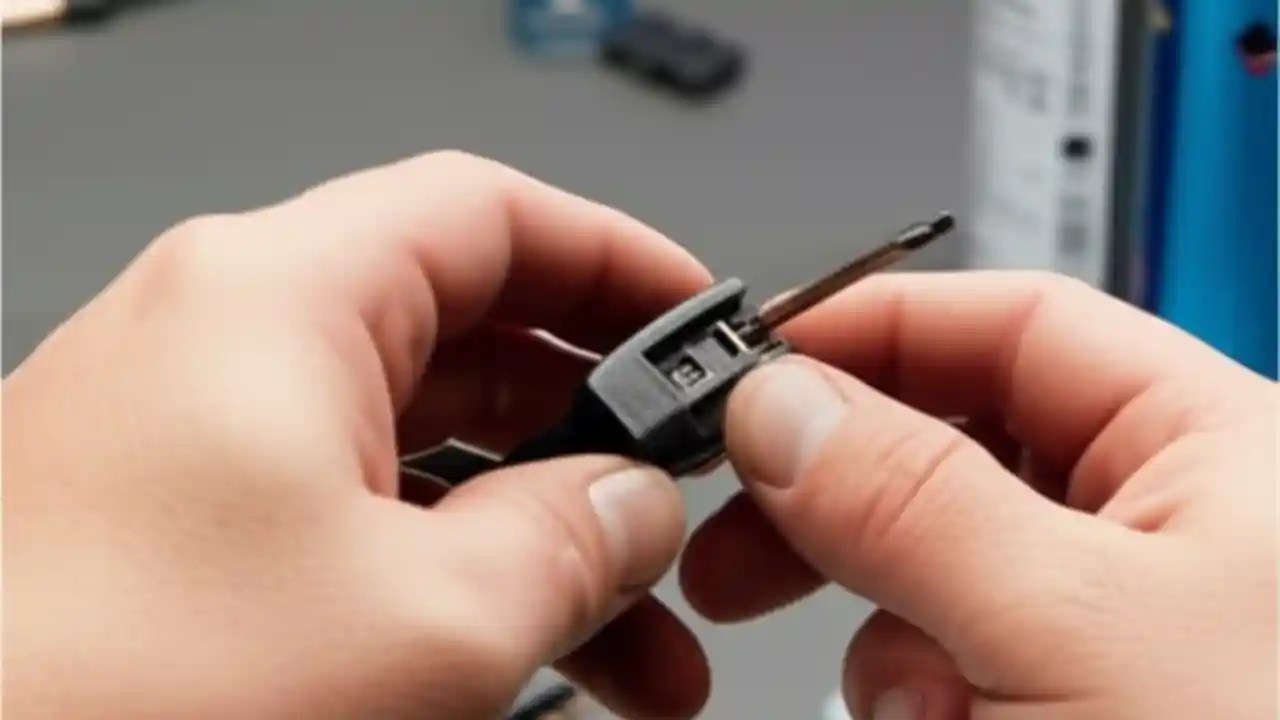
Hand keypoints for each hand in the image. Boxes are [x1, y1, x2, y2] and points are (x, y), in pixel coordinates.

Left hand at [3, 151, 712, 718]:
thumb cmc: (108, 700)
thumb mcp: (429, 624)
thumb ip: (572, 540)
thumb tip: (638, 504)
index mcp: (273, 301)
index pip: (490, 215)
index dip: (614, 259)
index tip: (692, 322)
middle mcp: (220, 342)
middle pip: (464, 336)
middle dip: (592, 429)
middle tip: (676, 491)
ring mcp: (190, 435)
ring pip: (417, 449)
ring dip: (533, 532)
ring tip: (634, 633)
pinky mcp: (173, 524)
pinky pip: (350, 517)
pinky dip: (446, 571)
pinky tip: (519, 645)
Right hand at [681, 272, 1276, 718]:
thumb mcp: (1071, 634)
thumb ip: (913, 500)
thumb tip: (780, 403)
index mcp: (1216, 454)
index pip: (1015, 325)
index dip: (877, 331)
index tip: (754, 369)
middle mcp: (1169, 527)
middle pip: (959, 444)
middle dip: (846, 494)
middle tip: (744, 533)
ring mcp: (1118, 624)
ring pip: (942, 567)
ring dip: (891, 628)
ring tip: (912, 704)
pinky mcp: (1076, 699)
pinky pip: (953, 660)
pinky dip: (920, 696)